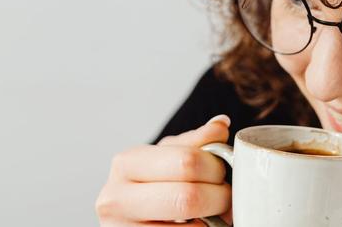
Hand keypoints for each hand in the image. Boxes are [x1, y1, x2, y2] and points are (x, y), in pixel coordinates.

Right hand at [96, 115, 232, 225]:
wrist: (129, 216)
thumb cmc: (152, 184)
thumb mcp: (167, 156)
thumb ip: (195, 141)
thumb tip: (220, 124)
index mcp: (127, 163)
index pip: (186, 162)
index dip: (215, 167)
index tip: (223, 171)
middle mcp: (116, 198)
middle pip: (188, 197)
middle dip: (219, 196)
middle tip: (225, 196)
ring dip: (213, 220)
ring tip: (213, 212)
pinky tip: (197, 224)